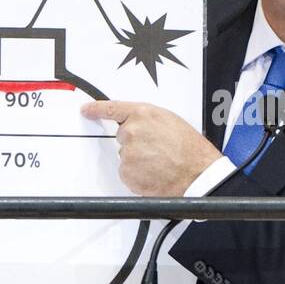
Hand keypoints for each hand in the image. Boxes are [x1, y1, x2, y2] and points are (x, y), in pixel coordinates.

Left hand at [82, 100, 221, 195]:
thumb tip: (139, 125)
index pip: (112, 109)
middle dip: (137, 142)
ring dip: (139, 160)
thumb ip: (149, 120)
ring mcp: (128, 153)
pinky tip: (155, 173)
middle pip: (123, 136)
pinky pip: (128, 173)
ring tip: (160, 162)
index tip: (86, 110)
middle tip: (157, 149)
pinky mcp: (127, 172)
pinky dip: (138, 175)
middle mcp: (131, 132)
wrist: (197, 173)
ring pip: (126, 156)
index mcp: (142, 114)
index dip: (96, 109)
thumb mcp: (170, 122)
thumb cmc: (190, 149)